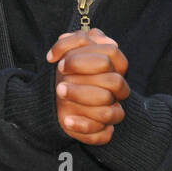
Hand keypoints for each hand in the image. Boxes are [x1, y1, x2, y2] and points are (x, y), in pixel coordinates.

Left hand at [47, 29, 129, 144]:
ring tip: (60, 92)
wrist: (55, 101)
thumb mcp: (69, 52)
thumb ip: (78, 40)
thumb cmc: (67, 73)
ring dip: (81, 97)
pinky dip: (83, 125)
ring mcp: (112, 110)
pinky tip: (67, 120)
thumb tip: (94, 37)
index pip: (112, 56)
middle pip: (113, 82)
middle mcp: (117, 90)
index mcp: (115, 68)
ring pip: (108, 109)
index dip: (85, 57)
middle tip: (59, 76)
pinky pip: (103, 133)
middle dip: (83, 77)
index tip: (61, 63)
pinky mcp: (104, 131)